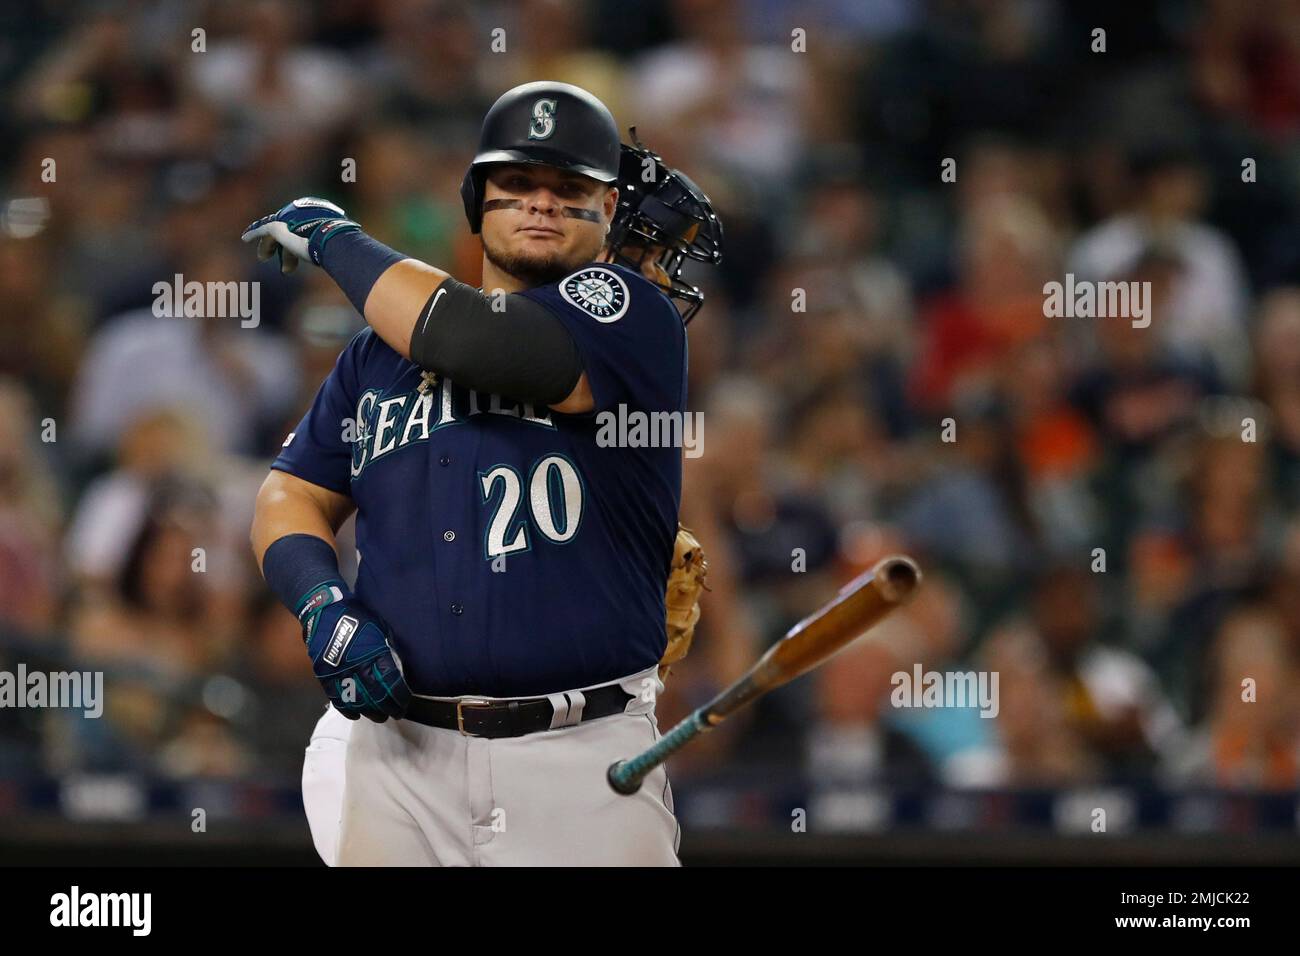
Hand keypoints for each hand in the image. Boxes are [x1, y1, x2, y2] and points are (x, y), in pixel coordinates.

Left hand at [240, 197, 358, 273]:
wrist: (333, 239)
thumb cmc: (342, 244)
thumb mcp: (341, 246)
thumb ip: (338, 248)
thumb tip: (354, 260)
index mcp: (317, 213)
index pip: (303, 227)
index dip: (299, 243)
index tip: (299, 253)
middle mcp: (301, 213)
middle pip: (288, 231)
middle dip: (284, 247)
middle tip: (285, 266)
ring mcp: (289, 218)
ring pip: (275, 234)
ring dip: (269, 247)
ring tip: (263, 258)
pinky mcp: (278, 227)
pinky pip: (262, 230)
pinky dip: (253, 234)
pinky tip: (244, 239)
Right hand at [297, 582, 410, 720]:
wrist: (323, 611)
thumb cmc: (357, 617)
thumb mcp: (379, 629)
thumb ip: (387, 650)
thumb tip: (397, 669)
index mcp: (373, 652)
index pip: (390, 682)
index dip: (399, 696)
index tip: (405, 702)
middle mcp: (357, 665)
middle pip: (376, 695)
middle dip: (388, 707)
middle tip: (396, 713)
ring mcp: (338, 672)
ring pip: (357, 700)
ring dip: (370, 712)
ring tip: (380, 717)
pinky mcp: (324, 675)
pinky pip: (336, 698)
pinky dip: (347, 709)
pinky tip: (356, 715)